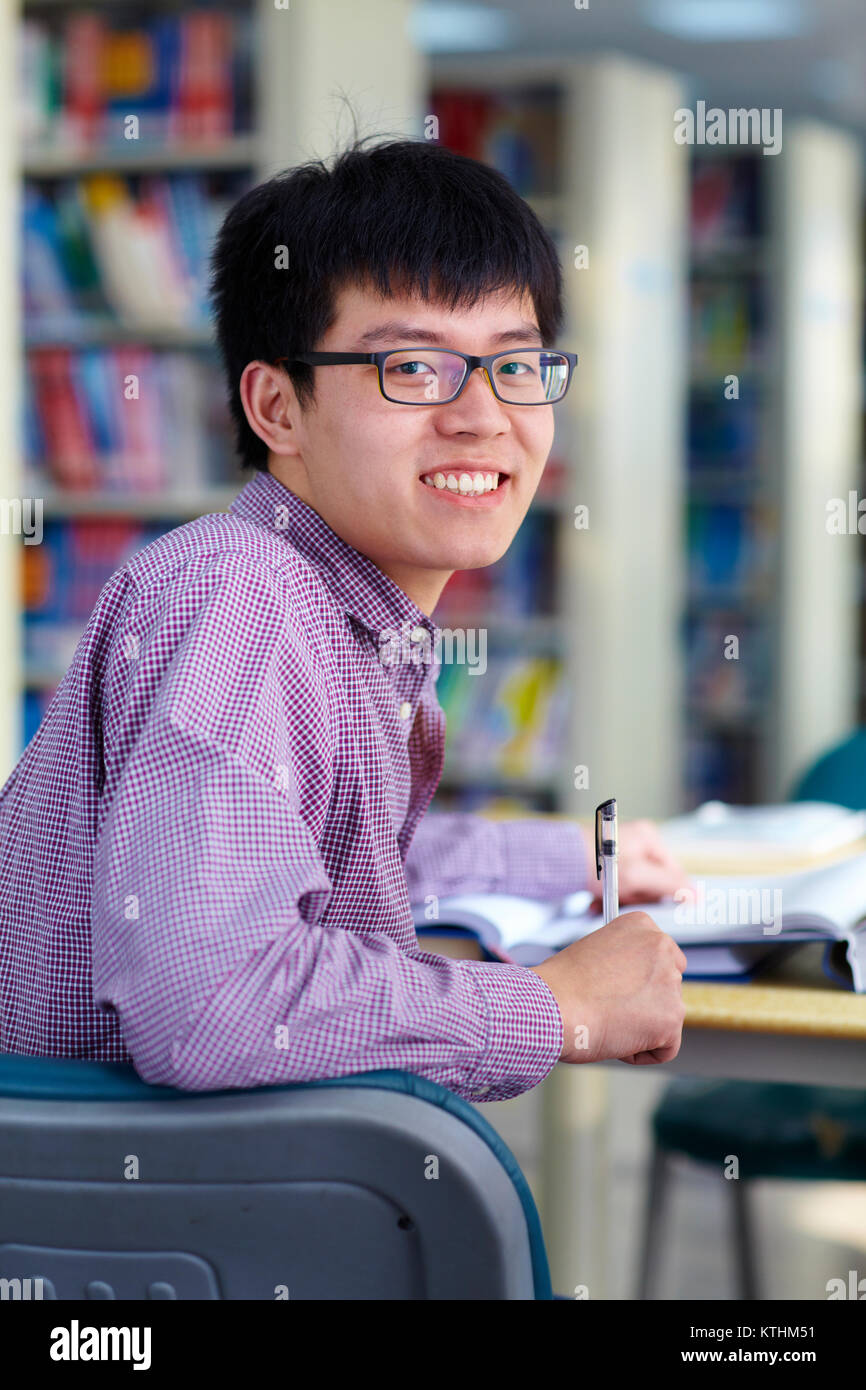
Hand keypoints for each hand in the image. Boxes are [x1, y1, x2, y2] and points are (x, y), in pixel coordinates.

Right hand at [530, 911, 687, 1064]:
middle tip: (611, 1009)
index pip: (661, 957)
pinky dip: (641, 1053)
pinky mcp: (672, 1018)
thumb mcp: (593, 952)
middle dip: (644, 1003)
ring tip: (606, 1021)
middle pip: (668, 987)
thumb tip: (630, 984)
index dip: (639, 979)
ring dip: (640, 1027)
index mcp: (641, 925)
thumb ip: (622, 961)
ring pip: (666, 1018)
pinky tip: (616, 1039)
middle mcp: (662, 947)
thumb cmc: (561, 985)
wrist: (554, 1006)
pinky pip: (665, 1048)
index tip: (620, 988)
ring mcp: (670, 983)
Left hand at [578, 818, 695, 911]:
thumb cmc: (595, 862)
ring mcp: (623, 854)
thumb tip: (695, 893)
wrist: (559, 863)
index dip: (665, 893)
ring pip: (635, 888)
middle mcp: (638, 843)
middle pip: (653, 881)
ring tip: (608, 899)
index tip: (656, 905)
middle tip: (624, 898)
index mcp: (649, 838)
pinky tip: (599, 901)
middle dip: (637, 895)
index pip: (672, 871)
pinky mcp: (609, 865)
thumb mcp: (638, 875)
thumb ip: (669, 884)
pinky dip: (610, 898)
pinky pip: (620, 887)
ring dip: (622, 900)